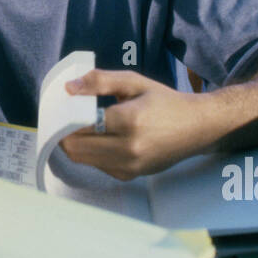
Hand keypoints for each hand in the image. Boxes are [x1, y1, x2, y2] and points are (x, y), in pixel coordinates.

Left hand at [60, 69, 214, 179]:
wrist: (198, 127)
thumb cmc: (166, 101)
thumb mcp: (135, 82)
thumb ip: (100, 81)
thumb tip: (69, 88)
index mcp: (130, 120)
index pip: (80, 126)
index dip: (63, 118)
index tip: (59, 109)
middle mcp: (129, 148)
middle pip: (76, 148)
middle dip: (63, 134)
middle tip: (63, 119)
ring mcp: (130, 166)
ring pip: (83, 160)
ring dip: (75, 144)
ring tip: (77, 127)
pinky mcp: (130, 175)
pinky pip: (98, 165)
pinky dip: (91, 152)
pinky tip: (98, 138)